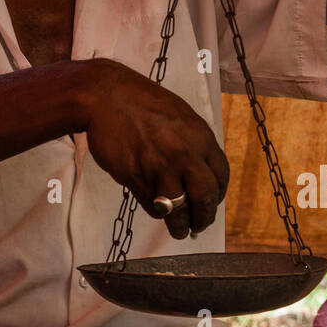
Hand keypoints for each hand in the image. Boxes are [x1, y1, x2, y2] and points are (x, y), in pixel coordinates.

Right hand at [80, 59, 229, 240]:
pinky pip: (151, 205)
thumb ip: (193, 142)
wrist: (105, 95)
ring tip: (180, 231)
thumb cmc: (141, 102)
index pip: (221, 175)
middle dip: (204, 217)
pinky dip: (156, 211)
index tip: (211, 203)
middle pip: (205, 197)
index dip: (218, 195)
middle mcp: (183, 153)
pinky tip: (155, 207)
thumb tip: (201, 171)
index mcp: (199, 136)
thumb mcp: (180, 115)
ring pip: (179, 209)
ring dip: (181, 226)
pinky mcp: (135, 176)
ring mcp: (158, 166)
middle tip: (199, 225)